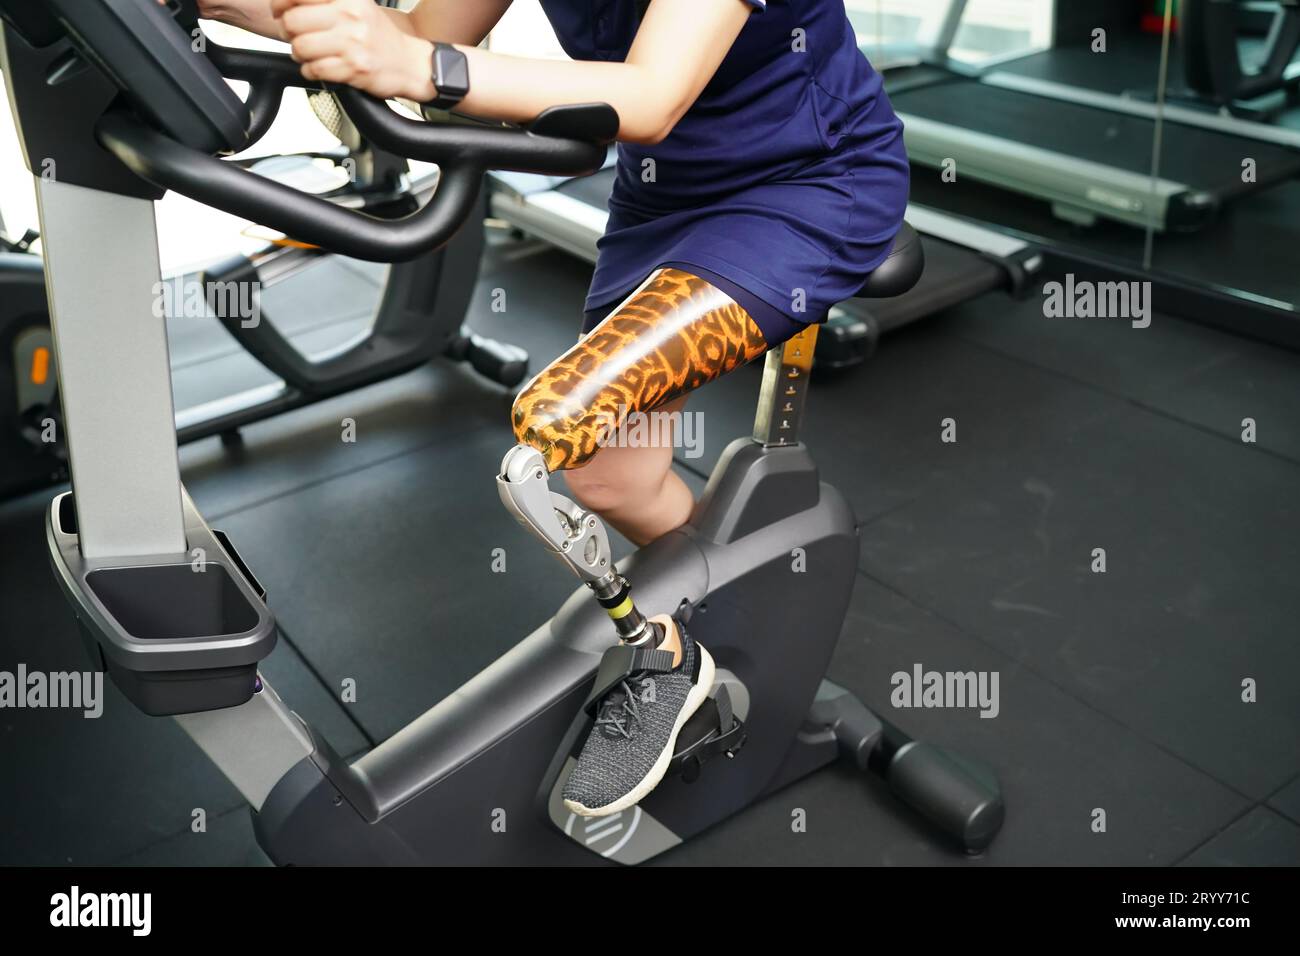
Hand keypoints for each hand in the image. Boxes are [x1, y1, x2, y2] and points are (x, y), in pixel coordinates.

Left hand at [271, 0, 432, 99]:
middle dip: (287, 32)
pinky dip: (311, 71)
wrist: (410, 63)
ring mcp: (352, 43)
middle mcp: (349, 16)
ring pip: (300, 47)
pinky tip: (320, 67)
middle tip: (296, 37)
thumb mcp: (355, 5)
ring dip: (299, 54)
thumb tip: (287, 5)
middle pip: (292, 21)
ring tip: (310, 54)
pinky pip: (314, 69)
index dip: (280, 2)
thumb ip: (325, 3)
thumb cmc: (378, 36)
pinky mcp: (354, 68)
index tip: (280, 11)